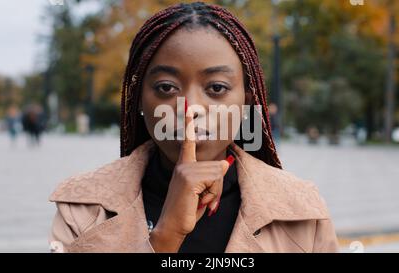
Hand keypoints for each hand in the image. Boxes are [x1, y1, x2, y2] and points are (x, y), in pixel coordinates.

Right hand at [149, 98, 232, 251]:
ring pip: (217, 173)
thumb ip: (214, 175)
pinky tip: (197, 201)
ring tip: (199, 200)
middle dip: (216, 186)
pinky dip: (211, 194)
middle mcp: (183, 164)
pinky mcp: (189, 177)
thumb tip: (225, 162)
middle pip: (217, 165)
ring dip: (213, 191)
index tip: (186, 104)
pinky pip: (214, 180)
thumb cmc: (188, 209)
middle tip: (202, 198)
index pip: (188, 141)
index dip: (189, 122)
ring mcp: (185, 170)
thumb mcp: (204, 190)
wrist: (173, 225)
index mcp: (184, 165)